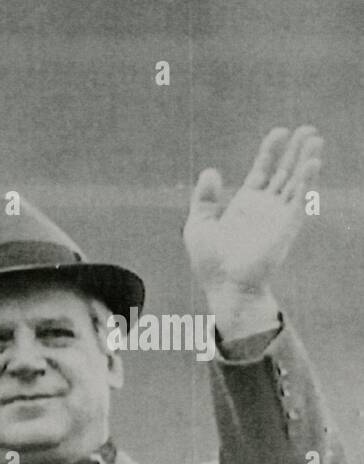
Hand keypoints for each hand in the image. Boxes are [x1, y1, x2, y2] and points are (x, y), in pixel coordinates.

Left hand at [184, 126, 321, 331]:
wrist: (225, 285)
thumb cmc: (210, 261)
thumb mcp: (198, 224)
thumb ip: (203, 198)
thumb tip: (211, 171)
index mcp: (245, 204)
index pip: (262, 170)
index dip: (270, 151)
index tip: (279, 132)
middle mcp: (265, 207)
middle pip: (284, 171)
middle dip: (295, 150)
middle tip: (307, 129)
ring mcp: (278, 215)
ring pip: (295, 181)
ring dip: (306, 159)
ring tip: (314, 137)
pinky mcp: (286, 225)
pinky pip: (299, 198)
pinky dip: (306, 180)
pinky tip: (311, 162)